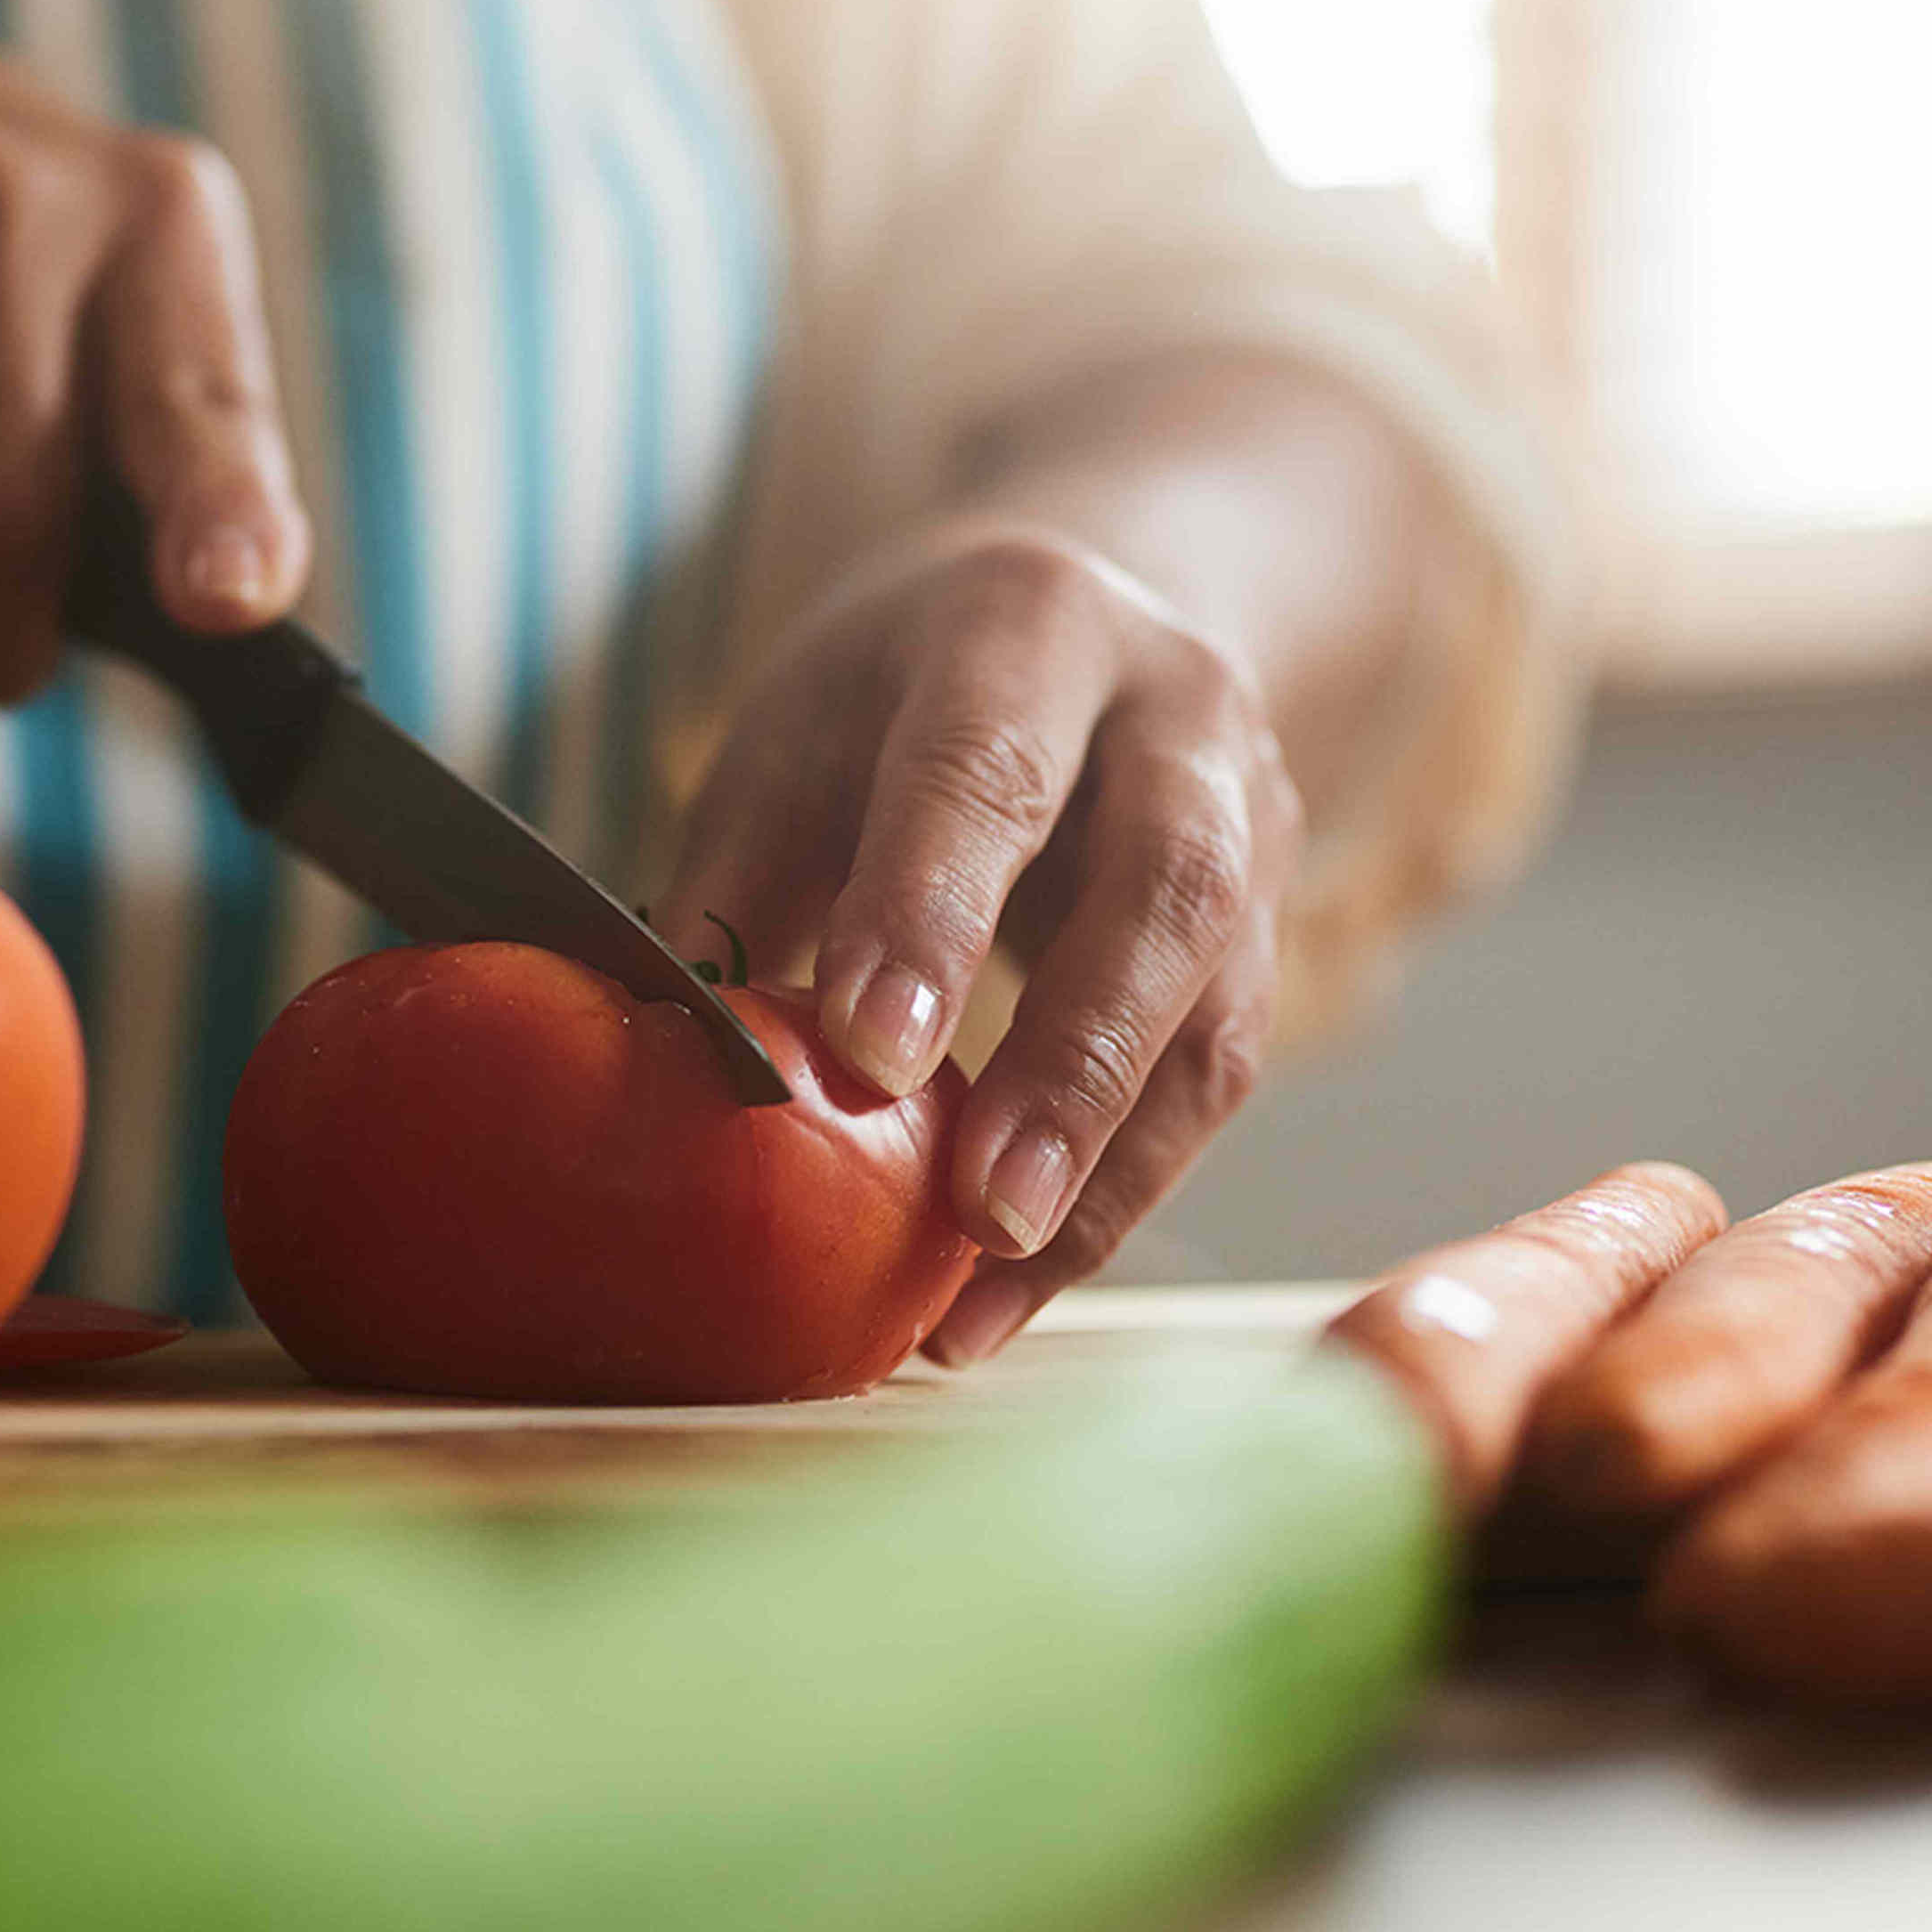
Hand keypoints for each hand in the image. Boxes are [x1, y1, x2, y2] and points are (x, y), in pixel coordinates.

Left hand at [658, 515, 1303, 1360]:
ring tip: (981, 1304)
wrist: (1100, 626)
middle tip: (983, 1211)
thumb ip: (738, 876)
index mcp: (1030, 626)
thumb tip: (661, 1047)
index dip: (932, 914)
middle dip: (1074, 1064)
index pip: (988, 770)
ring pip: (1217, 1015)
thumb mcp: (799, 732)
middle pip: (1163, 893)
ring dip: (1104, 1176)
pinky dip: (1112, 1205)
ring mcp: (1255, 831)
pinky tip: (1008, 1294)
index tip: (868, 1055)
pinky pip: (1211, 1086)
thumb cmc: (905, 697)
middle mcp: (1179, 719)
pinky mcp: (1270, 940)